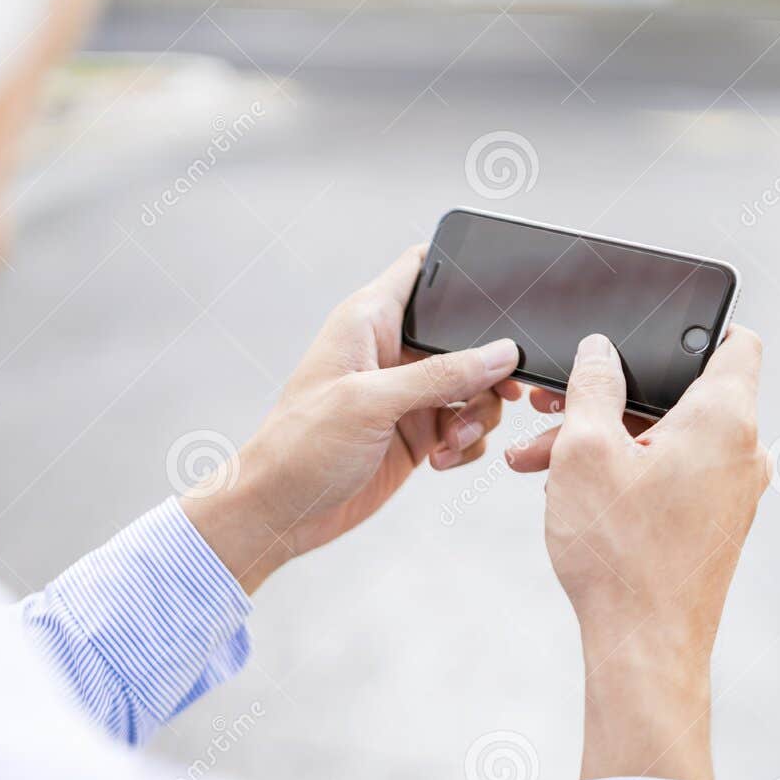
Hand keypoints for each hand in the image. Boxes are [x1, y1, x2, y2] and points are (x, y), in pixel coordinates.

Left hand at [182, 245, 521, 592]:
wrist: (279, 513)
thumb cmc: (301, 447)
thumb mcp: (372, 402)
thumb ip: (440, 375)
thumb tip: (501, 353)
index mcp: (368, 321)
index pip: (420, 266)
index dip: (459, 268)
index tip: (499, 290)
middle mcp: (390, 351)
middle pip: (464, 335)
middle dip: (488, 365)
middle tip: (499, 394)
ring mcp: (406, 393)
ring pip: (472, 385)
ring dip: (478, 414)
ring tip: (452, 442)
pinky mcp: (415, 432)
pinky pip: (463, 425)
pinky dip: (466, 443)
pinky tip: (441, 460)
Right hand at [508, 326, 767, 779]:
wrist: (643, 646)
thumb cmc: (620, 553)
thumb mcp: (585, 450)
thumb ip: (593, 385)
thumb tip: (600, 350)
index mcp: (725, 419)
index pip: (736, 343)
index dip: (695, 326)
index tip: (650, 331)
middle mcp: (742, 452)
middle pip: (678, 396)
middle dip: (608, 398)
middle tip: (552, 406)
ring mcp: (731, 493)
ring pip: (664, 440)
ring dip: (603, 441)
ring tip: (537, 461)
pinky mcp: (713, 524)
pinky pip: (669, 477)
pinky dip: (624, 474)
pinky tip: (567, 492)